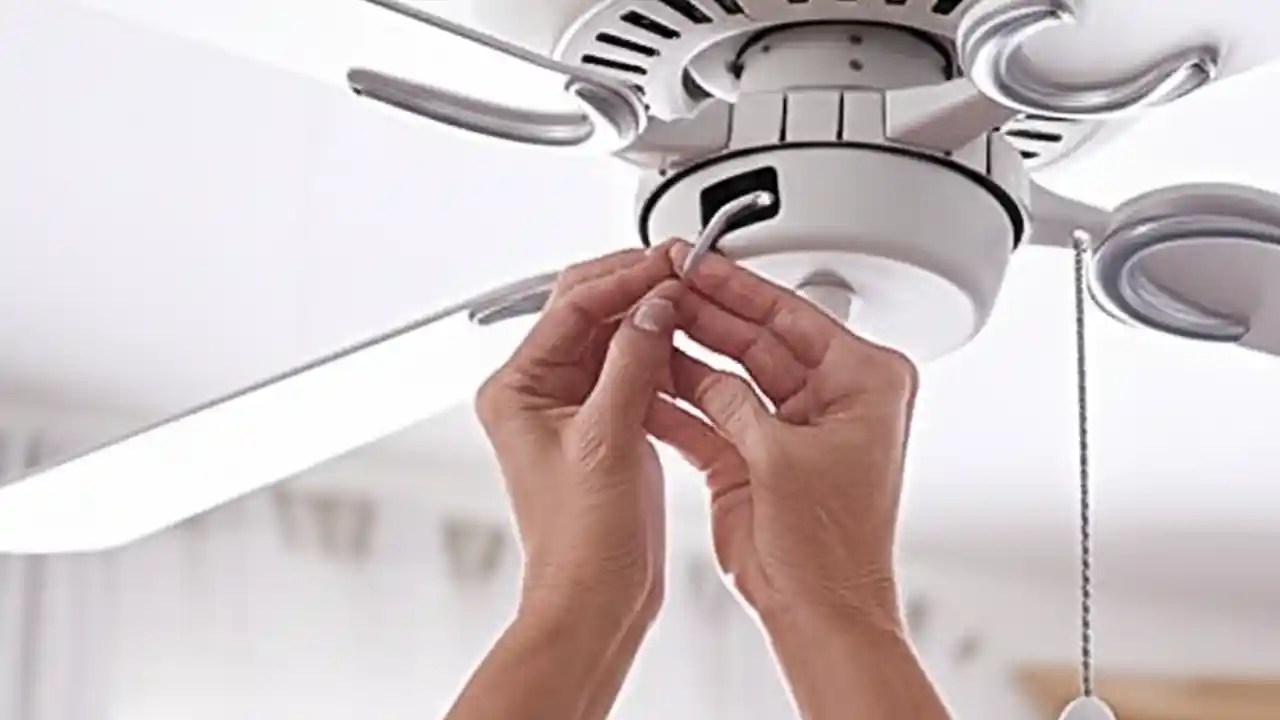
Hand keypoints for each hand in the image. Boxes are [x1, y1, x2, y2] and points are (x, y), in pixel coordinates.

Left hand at [475, 247, 681, 625]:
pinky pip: (637, 371)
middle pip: (591, 314)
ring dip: (655, 320)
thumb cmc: (580, 543)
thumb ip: (631, 363)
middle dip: (638, 290)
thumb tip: (653, 304)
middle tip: (685, 270)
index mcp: (518, 389)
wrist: (596, 601)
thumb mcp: (607, 441)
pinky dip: (664, 356)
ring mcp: (576, 408)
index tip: (667, 262)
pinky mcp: (609, 426)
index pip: (571, 308)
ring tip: (695, 302)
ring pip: (617, 339)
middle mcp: (541, 392)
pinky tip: (692, 346)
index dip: (622, 279)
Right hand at [651, 242, 918, 629]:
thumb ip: (735, 401)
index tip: (701, 265)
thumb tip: (697, 364)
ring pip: (729, 375)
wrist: (818, 612)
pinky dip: (679, 404)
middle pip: (758, 339)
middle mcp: (830, 399)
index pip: (794, 316)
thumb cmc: (833, 549)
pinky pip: (711, 416)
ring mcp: (789, 427)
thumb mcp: (780, 457)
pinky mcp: (754, 456)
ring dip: (687, 356)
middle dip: (708, 317)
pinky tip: (647, 383)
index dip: (741, 289)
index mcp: (864, 384)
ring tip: (646, 329)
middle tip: (665, 291)